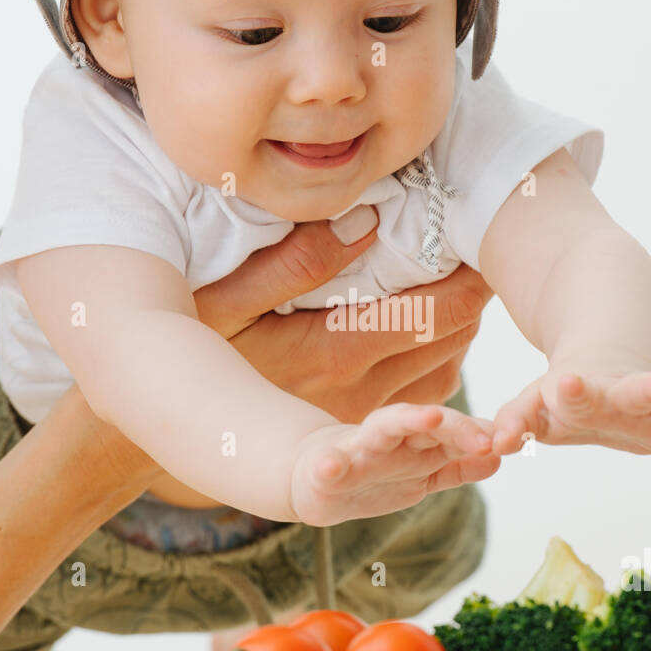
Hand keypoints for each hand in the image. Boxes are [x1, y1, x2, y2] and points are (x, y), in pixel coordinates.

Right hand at [193, 207, 493, 421]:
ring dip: (461, 327)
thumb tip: (368, 220)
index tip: (484, 232)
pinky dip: (441, 359)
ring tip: (460, 280)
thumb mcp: (227, 295)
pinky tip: (432, 328)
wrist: (166, 419)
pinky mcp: (359, 429)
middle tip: (483, 245)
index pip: (437, 313)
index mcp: (333, 353)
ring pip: (448, 371)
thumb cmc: (189, 343)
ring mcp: (362, 418)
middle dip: (475, 293)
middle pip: (454, 340)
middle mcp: (359, 394)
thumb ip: (297, 260)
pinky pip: (425, 396)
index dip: (474, 273)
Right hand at [289, 403, 500, 525]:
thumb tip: (500, 457)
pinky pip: (326, 465)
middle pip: (426, 423)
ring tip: (430, 416)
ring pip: (383, 428)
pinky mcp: (323, 470)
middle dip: (456, 426)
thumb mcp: (420, 474)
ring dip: (406, 420)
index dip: (479, 433)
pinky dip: (328, 464)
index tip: (511, 439)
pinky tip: (329, 465)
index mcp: (413, 440)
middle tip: (485, 438)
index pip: (451, 430)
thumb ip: (456, 467)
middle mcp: (389, 437)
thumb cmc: (374, 474)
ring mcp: (356, 450)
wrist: (313, 479)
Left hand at [490, 366, 650, 460]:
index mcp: (581, 392)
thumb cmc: (565, 396)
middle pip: (635, 392)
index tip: (559, 388)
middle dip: (649, 390)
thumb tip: (489, 447)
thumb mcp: (534, 408)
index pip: (570, 394)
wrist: (610, 360)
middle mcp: (621, 396)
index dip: (564, 394)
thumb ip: (515, 423)